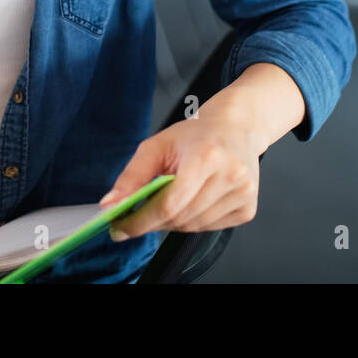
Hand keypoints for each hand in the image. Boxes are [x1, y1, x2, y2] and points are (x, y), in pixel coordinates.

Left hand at [97, 115, 259, 240]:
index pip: (169, 204)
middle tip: (136, 215)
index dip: (140, 221)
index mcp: (207, 156)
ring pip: (193, 227)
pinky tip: (192, 201)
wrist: (236, 128)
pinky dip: (193, 221)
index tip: (119, 228)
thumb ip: (132, 176)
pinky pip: (209, 229)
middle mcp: (231, 176)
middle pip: (180, 218)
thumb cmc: (196, 135)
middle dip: (152, 221)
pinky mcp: (248, 209)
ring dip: (173, 222)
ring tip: (170, 199)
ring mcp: (243, 195)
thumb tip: (110, 205)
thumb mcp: (158, 145)